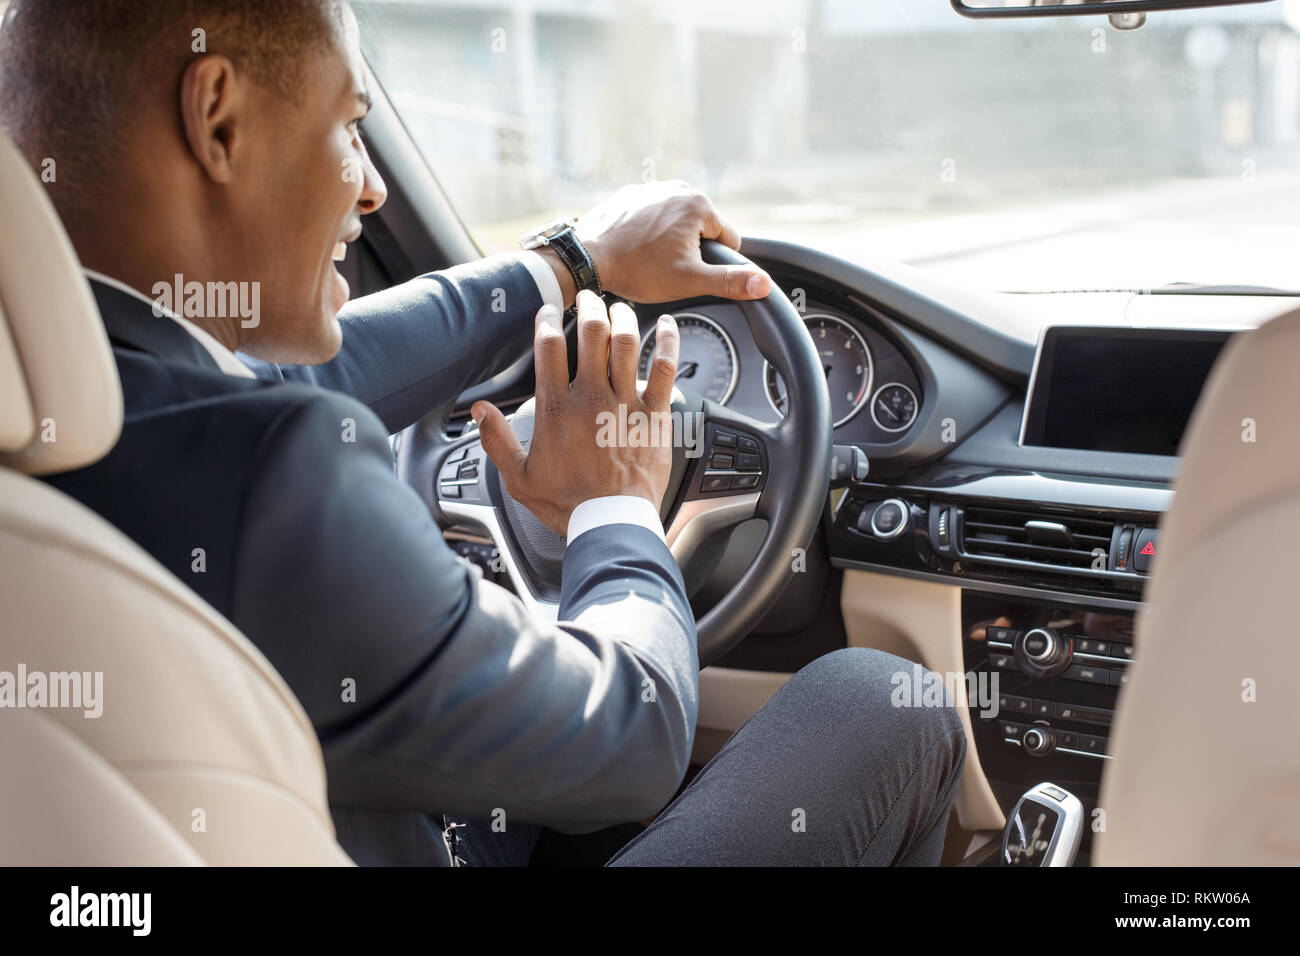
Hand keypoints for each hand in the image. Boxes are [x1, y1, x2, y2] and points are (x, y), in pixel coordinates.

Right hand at [471, 290, 680, 535]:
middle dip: (588, 307)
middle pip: (591, 334)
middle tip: (588, 296)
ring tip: (619, 307)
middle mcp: (591, 398)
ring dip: (622, 317)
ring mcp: (625, 403)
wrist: (612, 523)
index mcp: (556, 409)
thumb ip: (497, 441)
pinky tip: (669, 323)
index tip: (549, 311)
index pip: (548, 348)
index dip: (547, 321)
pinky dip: (668, 340)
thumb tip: (480, 411)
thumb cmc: (568, 504)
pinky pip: (664, 367)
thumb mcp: (519, 478)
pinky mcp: (654, 414)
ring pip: (626, 342)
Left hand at [576, 180, 771, 303]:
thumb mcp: (689, 281)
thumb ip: (730, 281)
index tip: (689, 273)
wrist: (587, 257)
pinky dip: (648, 232)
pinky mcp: (631, 195)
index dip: (714, 263)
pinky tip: (635, 248)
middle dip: (690, 251)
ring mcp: (652, 188)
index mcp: (699, 205)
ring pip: (676, 223)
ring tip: (649, 260)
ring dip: (670, 241)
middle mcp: (678, 188)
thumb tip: (764, 284)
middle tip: (666, 269)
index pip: (729, 240)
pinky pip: (652, 217)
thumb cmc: (637, 270)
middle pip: (702, 229)